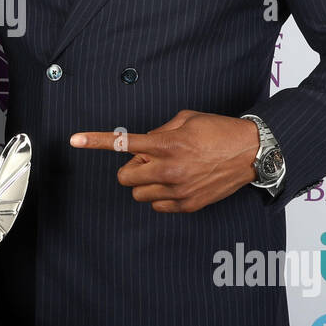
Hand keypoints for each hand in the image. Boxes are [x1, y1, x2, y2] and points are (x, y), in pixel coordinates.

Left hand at [71, 110, 259, 212]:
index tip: (75, 139)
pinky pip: (156, 205)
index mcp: (167, 144)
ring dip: (145, 182)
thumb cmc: (218, 131)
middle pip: (125, 177)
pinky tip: (176, 183)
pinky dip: (159, 195)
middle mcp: (169, 169)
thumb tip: (141, 144)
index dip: (95, 141)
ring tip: (166, 171)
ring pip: (138, 193)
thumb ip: (158, 131)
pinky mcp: (188, 204)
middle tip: (150, 159)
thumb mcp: (185, 119)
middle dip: (132, 168)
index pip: (123, 142)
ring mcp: (178, 190)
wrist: (251, 152)